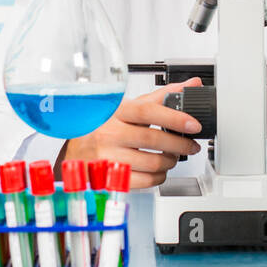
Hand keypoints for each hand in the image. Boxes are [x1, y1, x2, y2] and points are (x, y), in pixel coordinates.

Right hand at [61, 77, 203, 188]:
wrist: (73, 148)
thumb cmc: (103, 126)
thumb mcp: (128, 107)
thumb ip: (161, 97)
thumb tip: (192, 85)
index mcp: (116, 112)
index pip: (148, 111)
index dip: (174, 117)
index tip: (193, 124)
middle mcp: (110, 133)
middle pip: (153, 139)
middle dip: (180, 144)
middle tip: (190, 145)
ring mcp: (109, 157)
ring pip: (152, 162)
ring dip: (171, 161)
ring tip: (173, 156)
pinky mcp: (110, 177)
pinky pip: (145, 181)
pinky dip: (159, 177)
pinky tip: (159, 170)